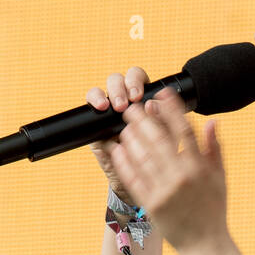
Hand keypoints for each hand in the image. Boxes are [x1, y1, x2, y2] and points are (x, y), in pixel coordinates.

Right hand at [87, 67, 148, 208]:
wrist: (142, 177)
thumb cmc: (159, 153)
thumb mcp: (164, 137)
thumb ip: (161, 121)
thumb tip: (153, 105)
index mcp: (143, 98)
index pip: (137, 78)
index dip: (137, 81)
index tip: (139, 95)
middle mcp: (124, 100)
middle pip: (118, 80)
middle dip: (120, 87)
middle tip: (125, 103)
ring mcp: (108, 110)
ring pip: (101, 89)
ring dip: (106, 93)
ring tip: (110, 106)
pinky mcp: (95, 122)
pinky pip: (89, 104)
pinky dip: (93, 101)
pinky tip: (100, 108)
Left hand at [107, 87, 228, 254]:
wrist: (205, 244)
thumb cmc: (213, 210)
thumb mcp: (220, 178)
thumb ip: (214, 148)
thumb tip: (211, 121)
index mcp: (200, 167)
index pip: (184, 130)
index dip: (171, 109)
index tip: (161, 93)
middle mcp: (182, 177)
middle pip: (159, 140)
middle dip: (144, 119)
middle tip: (132, 104)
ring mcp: (165, 191)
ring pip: (144, 157)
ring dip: (132, 137)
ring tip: (124, 124)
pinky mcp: (152, 205)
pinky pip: (134, 179)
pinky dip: (125, 162)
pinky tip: (117, 149)